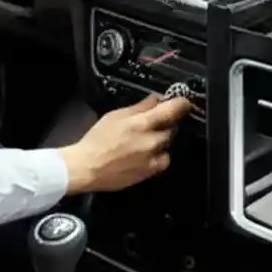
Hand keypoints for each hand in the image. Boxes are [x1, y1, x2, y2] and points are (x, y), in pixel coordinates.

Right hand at [58, 94, 193, 193]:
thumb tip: (156, 99)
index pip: (172, 110)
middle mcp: (152, 141)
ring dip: (161, 139)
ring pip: (168, 144)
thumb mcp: (115, 116)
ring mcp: (153, 158)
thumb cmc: (98, 139)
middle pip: (172, 127)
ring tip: (145, 140)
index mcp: (142, 123)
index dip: (181, 104)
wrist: (88, 167)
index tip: (183, 102)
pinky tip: (147, 154)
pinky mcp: (150, 172)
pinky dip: (159, 155)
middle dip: (166, 123)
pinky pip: (164, 160)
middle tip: (154, 122)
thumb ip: (139, 107)